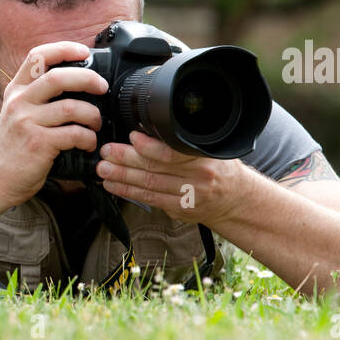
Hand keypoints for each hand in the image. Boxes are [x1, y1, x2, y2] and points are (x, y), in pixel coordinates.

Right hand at [0, 41, 107, 206]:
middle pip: (58, 77)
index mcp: (15, 91)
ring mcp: (27, 123)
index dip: (63, 49)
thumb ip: (37, 100)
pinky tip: (88, 143)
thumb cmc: (11, 151)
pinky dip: (88, 138)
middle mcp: (19, 103)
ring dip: (92, 115)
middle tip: (102, 87)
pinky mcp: (38, 144)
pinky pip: (74, 134)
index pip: (37, 56)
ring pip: (71, 107)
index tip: (84, 51)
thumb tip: (74, 87)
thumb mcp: (16, 116)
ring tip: (96, 124)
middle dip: (88, 79)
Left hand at [96, 130, 247, 226]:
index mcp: (204, 156)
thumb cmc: (219, 168)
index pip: (174, 152)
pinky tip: (113, 185)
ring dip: (122, 176)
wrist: (236, 199)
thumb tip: (148, 130)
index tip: (132, 137)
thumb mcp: (211, 147)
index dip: (150, 146)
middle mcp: (198, 176)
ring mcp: (188, 195)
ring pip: (149, 184)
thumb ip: (184, 142)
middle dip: (127, 159)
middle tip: (106, 152)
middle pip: (156, 167)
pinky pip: (150, 199)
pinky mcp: (180, 209)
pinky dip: (128, 192)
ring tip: (103, 169)